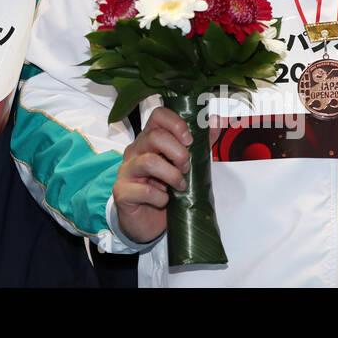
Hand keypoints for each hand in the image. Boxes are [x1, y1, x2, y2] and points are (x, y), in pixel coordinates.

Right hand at [113, 107, 193, 244]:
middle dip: (178, 152)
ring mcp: (126, 171)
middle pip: (154, 136)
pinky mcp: (122, 192)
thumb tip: (215, 122)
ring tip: (180, 186)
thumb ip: (200, 144)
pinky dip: (161, 197)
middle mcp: (135, 151)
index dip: (176, 124)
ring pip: (149, 162)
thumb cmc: (165, 190)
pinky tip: (164, 201)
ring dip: (172, 175)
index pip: (158, 115)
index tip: (189, 140)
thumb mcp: (183, 165)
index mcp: (149, 139)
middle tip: (186, 168)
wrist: (147, 222)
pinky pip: (144, 191)